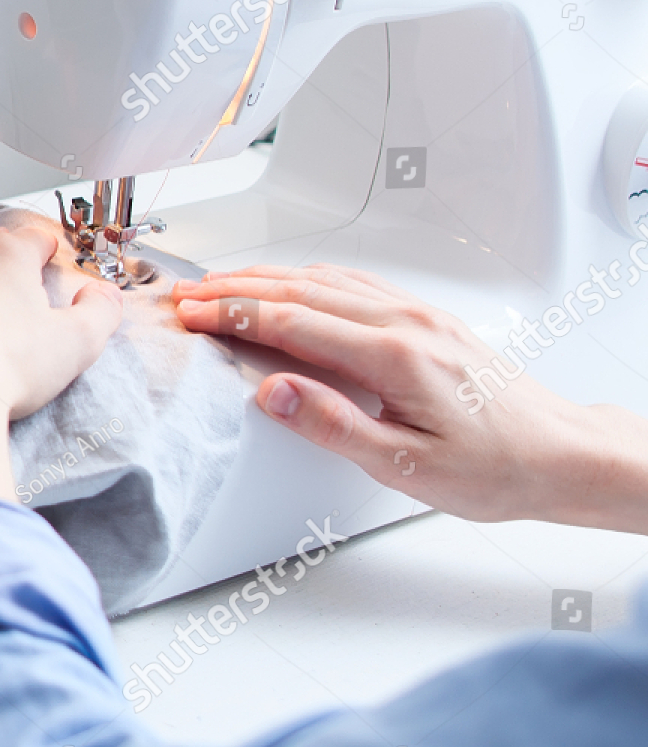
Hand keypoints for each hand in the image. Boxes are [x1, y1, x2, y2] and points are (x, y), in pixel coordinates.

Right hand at [172, 263, 647, 531]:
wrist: (560, 455)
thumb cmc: (493, 468)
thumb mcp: (404, 465)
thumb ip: (331, 425)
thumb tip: (273, 392)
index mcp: (393, 356)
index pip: (291, 321)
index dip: (232, 313)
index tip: (191, 312)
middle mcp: (405, 322)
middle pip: (300, 288)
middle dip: (234, 287)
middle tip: (186, 293)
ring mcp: (418, 314)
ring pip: (325, 279)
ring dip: (266, 278)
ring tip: (220, 284)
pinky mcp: (427, 319)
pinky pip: (354, 283)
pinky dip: (307, 278)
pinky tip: (290, 284)